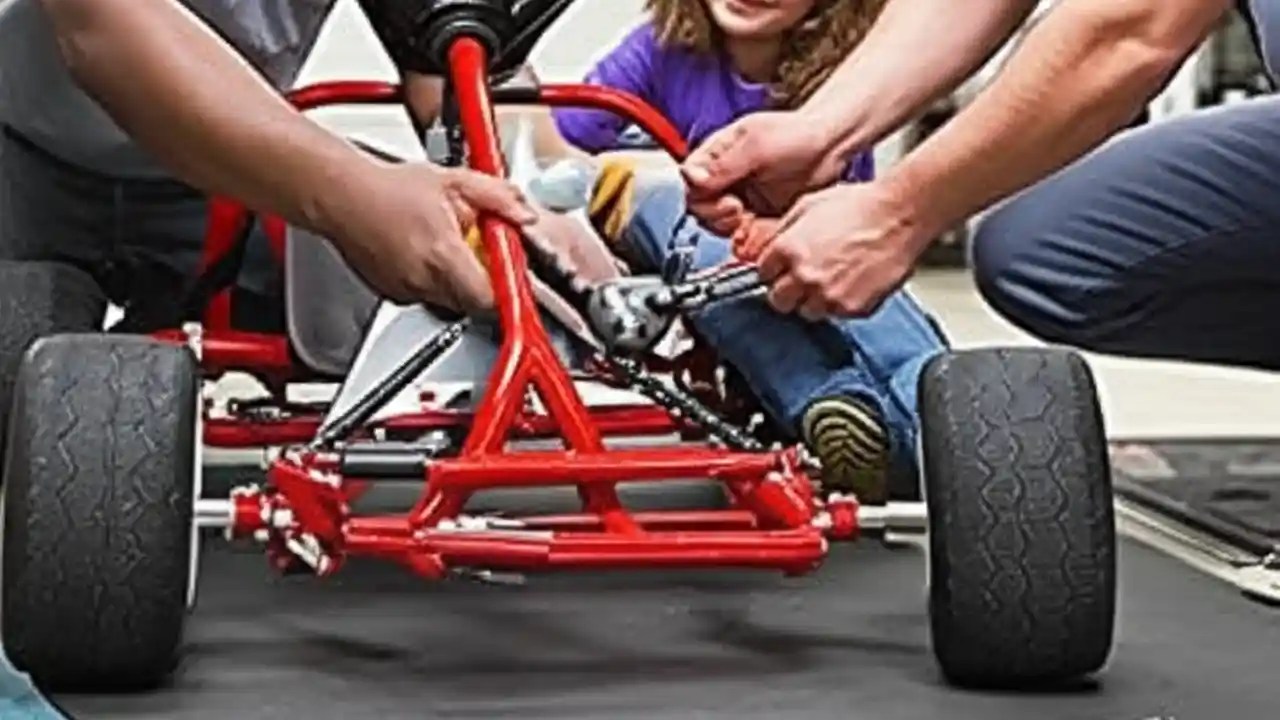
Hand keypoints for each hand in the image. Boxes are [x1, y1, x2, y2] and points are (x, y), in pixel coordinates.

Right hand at [324, 161, 535, 311]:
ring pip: (452, 302)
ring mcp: (407, 291)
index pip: (490, 298)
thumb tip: (526, 215)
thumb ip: (498, 198)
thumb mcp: (454, 182)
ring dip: (461, 281)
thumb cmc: (389, 188)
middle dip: (486, 282)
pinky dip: (435, 281)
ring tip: (449, 247)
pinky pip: (428, 297)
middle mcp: (423, 281)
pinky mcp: (394, 294)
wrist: (342, 195)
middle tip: (484, 254)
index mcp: (442, 255)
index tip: (514, 277)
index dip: (509, 290)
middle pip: (474, 303)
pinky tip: (426, 252)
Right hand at [681, 111, 849, 230]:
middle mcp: (723, 179)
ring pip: (718, 226)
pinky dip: (750, 238)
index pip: (690, 185)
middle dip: (717, 216)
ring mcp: (739, 199)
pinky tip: (763, 229)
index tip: (727, 198)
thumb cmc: (796, 134)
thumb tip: (691, 177)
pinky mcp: (756, 218)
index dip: (702, 198)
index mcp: (714, 157)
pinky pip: (742, 236)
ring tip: (752, 218)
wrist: (829, 149)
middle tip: (739, 210)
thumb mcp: (756, 144)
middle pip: (700, 210)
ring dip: (732, 229)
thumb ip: (723, 164)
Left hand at [756, 182, 931, 319]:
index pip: (762, 275)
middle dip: (788, 291)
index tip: (783, 269)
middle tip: (804, 279)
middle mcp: (803, 276)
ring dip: (815, 300)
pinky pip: (837, 314)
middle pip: (778, 301)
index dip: (774, 271)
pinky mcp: (852, 308)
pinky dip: (842, 303)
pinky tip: (852, 282)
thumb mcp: (809, 205)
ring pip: (807, 312)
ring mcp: (827, 296)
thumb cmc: (861, 205)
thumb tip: (771, 248)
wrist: (901, 215)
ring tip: (833, 279)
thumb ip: (784, 232)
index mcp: (787, 250)